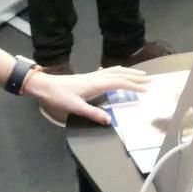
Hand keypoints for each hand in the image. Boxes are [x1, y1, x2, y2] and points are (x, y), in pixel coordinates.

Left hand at [24, 65, 149, 124]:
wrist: (44, 86)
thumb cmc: (58, 96)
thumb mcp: (75, 107)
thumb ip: (92, 113)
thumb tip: (109, 120)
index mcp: (96, 84)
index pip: (119, 83)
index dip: (133, 85)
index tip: (146, 89)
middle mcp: (96, 77)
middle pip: (120, 74)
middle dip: (134, 76)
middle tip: (148, 79)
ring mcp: (92, 76)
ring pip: (114, 71)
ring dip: (128, 72)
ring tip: (138, 74)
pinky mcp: (87, 77)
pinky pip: (107, 72)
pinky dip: (117, 71)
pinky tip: (116, 71)